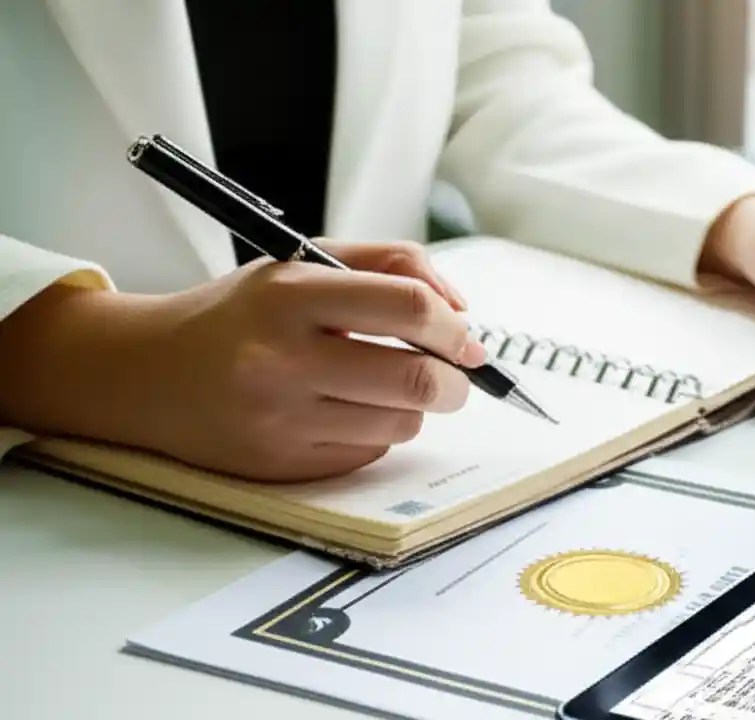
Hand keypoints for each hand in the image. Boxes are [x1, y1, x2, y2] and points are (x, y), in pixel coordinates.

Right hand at [0, 240, 483, 480]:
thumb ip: (390, 265)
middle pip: (417, 379)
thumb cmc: (242, 314)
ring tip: (387, 388)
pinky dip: (376, 434)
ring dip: (414, 408)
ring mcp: (280, 418)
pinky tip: (345, 413)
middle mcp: (283, 358)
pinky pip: (367, 455)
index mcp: (291, 294)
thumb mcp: (303, 262)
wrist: (150, 373)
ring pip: (400, 424)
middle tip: (453, 374)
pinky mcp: (281, 465)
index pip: (408, 306)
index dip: (452, 326)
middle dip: (455, 380)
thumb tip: (459, 310)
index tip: (463, 336)